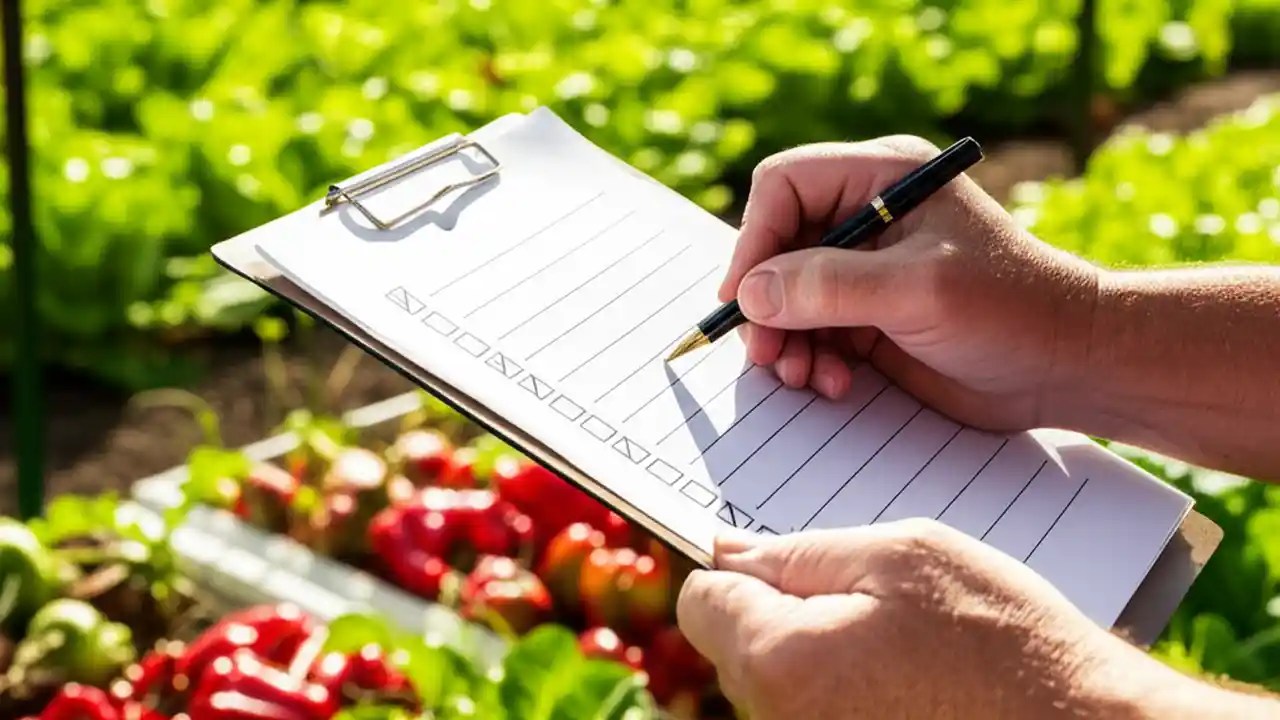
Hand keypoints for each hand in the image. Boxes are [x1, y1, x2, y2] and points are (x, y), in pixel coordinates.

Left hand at [676, 519, 1271, 718]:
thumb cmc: (1005, 641)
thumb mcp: (903, 556)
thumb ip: (801, 552)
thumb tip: (730, 551)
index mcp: (779, 662)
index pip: (701, 599)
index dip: (738, 567)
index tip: (781, 557)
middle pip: (739, 643)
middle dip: (784, 607)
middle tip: (869, 592)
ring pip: (783, 679)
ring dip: (823, 648)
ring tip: (903, 637)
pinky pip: (822, 709)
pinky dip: (852, 687)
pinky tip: (912, 676)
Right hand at [722, 137, 1099, 430]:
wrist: (1066, 367)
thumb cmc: (1013, 310)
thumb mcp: (918, 290)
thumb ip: (829, 287)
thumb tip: (752, 294)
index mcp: (884, 176)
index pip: (785, 186)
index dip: (755, 239)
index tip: (744, 298)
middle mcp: (868, 214)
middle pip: (776, 245)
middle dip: (766, 303)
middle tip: (767, 352)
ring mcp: (866, 268)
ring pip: (785, 295)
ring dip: (784, 339)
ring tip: (803, 375)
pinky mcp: (869, 315)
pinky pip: (810, 331)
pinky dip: (809, 359)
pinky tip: (834, 382)